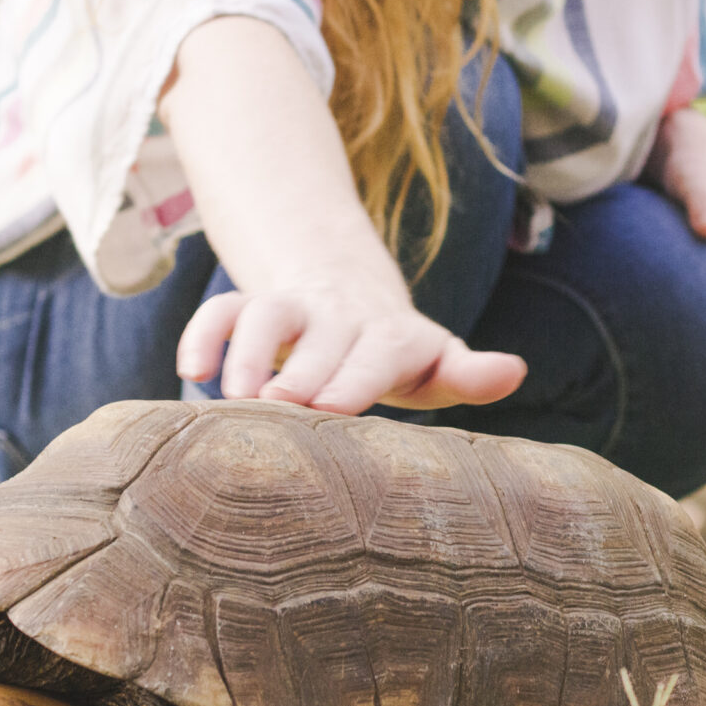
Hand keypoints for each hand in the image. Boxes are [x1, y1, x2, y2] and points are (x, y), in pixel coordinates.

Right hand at [175, 283, 525, 413]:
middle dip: (299, 370)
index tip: (332, 408)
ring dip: (247, 351)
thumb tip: (515, 370)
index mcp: (392, 335)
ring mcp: (294, 308)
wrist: (352, 297)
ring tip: (234, 398)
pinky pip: (223, 309)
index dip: (354, 377)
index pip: (377, 352)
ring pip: (266, 313)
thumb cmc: (400, 356)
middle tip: (279, 407)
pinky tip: (190, 372)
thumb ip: (471, 373)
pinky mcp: (252, 307)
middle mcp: (341, 316)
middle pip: (319, 338)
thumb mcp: (439, 365)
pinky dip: (204, 334)